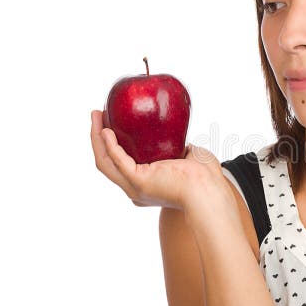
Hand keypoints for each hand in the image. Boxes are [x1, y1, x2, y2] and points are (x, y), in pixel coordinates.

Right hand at [90, 109, 224, 210]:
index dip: (110, 145)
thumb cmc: (205, 178)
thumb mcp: (187, 158)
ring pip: (106, 161)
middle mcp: (135, 190)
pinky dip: (109, 145)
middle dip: (97, 138)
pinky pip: (118, 160)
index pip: (120, 165)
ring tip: (96, 115)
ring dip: (97, 138)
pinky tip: (106, 130)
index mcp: (146, 186)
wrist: (210, 190)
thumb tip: (176, 138)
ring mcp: (135, 187)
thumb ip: (177, 149)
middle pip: (106, 162)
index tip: (109, 124)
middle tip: (96, 115)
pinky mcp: (139, 181)